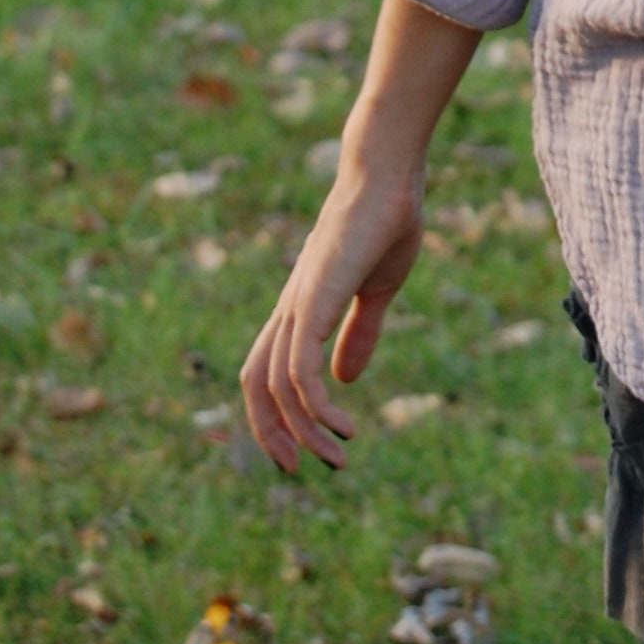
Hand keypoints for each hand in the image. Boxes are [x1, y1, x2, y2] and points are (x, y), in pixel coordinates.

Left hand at [239, 162, 425, 471]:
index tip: (305, 448)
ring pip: (278, 386)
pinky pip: (299, 370)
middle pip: (255, 384)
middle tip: (305, 468)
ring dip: (304, 430)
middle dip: (272, 432)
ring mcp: (298, 305)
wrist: (388, 175)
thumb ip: (360, 333)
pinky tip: (345, 423)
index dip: (274, 412)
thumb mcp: (377, 289)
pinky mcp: (314, 302)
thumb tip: (344, 380)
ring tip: (339, 453)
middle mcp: (289, 310)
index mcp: (301, 307)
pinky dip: (314, 406)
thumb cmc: (386, 221)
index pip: (266, 370)